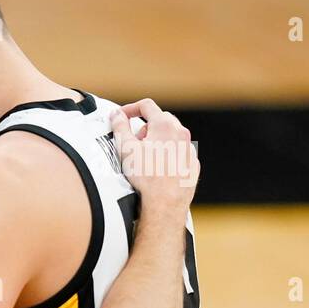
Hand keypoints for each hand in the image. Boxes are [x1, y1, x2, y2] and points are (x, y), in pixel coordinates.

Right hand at [109, 99, 199, 220]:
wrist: (165, 202)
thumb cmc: (148, 177)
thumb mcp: (126, 148)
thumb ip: (120, 127)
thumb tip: (117, 115)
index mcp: (164, 125)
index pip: (146, 105)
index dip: (130, 108)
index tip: (122, 116)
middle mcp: (180, 133)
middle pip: (160, 119)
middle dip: (144, 127)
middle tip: (133, 142)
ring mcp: (188, 148)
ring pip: (170, 136)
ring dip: (156, 141)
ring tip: (144, 159)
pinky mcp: (191, 163)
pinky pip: (178, 152)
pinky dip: (167, 155)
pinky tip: (157, 169)